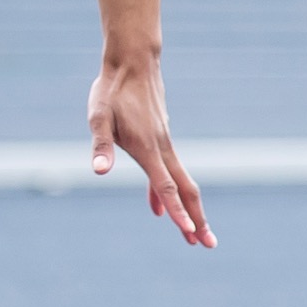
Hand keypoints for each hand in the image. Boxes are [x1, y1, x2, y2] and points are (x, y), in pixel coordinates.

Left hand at [88, 56, 215, 247]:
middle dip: (196, 219)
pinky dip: (167, 193)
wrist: (132, 61)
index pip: (165, 186)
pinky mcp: (160, 138)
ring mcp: (163, 143)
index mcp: (147, 147)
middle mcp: (161, 147)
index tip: (188, 232)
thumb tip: (98, 171)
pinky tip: (158, 209)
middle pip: (184, 189)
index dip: (176, 211)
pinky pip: (168, 171)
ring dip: (188, 209)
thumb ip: (100, 146)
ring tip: (193, 236)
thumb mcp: (98, 116)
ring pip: (180, 182)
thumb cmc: (112, 90)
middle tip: (208, 245)